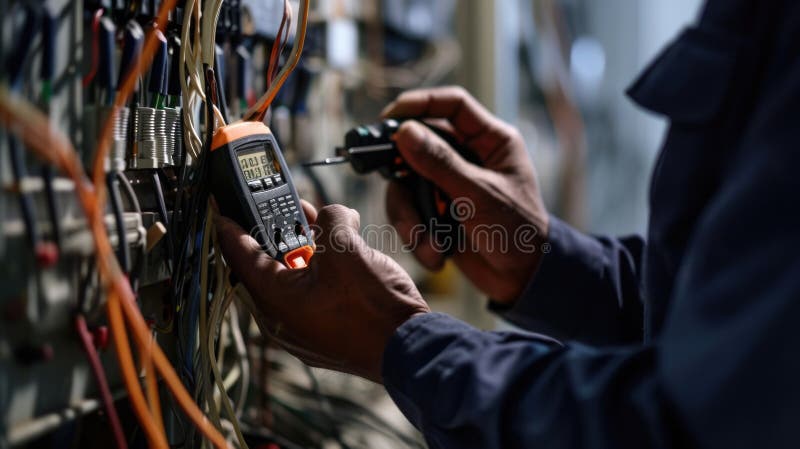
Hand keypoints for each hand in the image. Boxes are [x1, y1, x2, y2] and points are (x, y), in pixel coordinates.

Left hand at [216, 203, 429, 382]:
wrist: (411, 349)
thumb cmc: (375, 307)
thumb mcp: (349, 248)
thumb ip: (330, 220)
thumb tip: (331, 216)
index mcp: (275, 300)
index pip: (239, 256)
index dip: (229, 225)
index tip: (221, 208)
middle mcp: (281, 320)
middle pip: (265, 267)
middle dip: (276, 232)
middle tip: (283, 208)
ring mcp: (303, 331)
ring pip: (290, 281)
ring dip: (302, 250)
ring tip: (318, 223)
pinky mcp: (324, 335)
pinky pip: (309, 296)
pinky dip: (317, 271)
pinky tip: (338, 253)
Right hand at [382, 86, 548, 302]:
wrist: (522, 280)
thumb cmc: (517, 231)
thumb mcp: (479, 195)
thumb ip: (441, 163)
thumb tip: (404, 132)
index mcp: (491, 141)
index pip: (452, 105)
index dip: (420, 104)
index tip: (390, 117)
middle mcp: (468, 157)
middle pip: (418, 145)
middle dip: (402, 170)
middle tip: (384, 176)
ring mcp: (449, 184)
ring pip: (408, 183)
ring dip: (410, 215)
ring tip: (428, 241)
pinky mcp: (436, 211)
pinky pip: (409, 211)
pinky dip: (417, 234)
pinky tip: (436, 253)